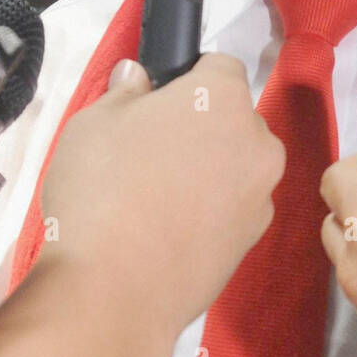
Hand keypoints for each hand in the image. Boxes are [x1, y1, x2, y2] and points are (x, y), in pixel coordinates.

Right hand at [40, 54, 284, 356]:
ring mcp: (261, 195)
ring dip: (207, 172)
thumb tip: (137, 76)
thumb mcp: (94, 122)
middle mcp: (258, 141)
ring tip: (153, 198)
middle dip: (200, 128)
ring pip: (235, 167)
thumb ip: (124, 92)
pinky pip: (232, 210)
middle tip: (148, 152)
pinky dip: (209, 213)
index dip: (186, 78)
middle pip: (232, 120)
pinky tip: (166, 232)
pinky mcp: (253, 241)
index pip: (218, 66)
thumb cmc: (102, 188)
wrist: (116, 290)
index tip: (155, 103)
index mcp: (224, 98)